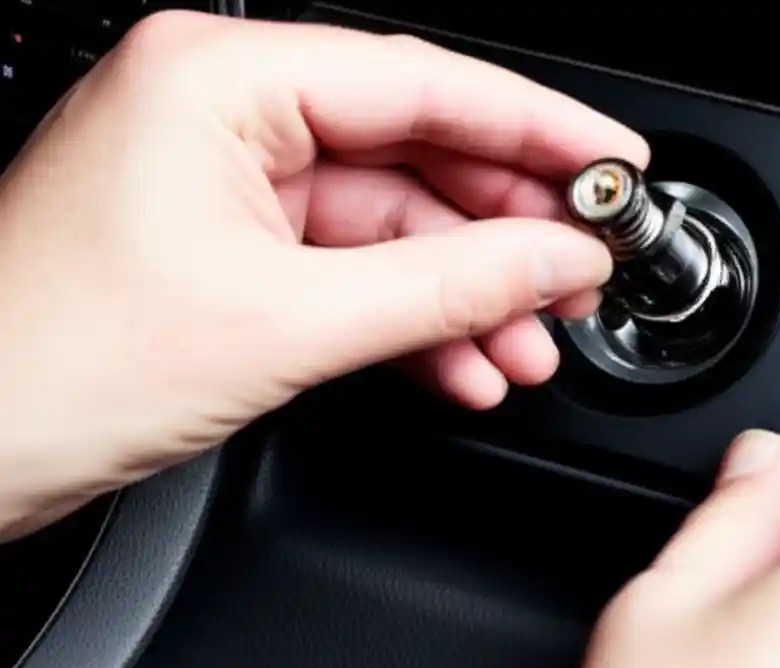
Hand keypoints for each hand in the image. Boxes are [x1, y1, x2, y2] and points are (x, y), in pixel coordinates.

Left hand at [0, 11, 647, 539]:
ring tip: (529, 342)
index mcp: (216, 79)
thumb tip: (555, 256)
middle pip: (413, 151)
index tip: (614, 164)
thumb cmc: (45, 369)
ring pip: (388, 222)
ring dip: (465, 291)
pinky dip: (409, 318)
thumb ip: (447, 285)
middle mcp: (218, 110)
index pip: (422, 82)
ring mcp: (220, 181)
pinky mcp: (222, 246)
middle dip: (505, 227)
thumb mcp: (288, 324)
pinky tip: (463, 363)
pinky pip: (347, 268)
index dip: (537, 129)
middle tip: (583, 268)